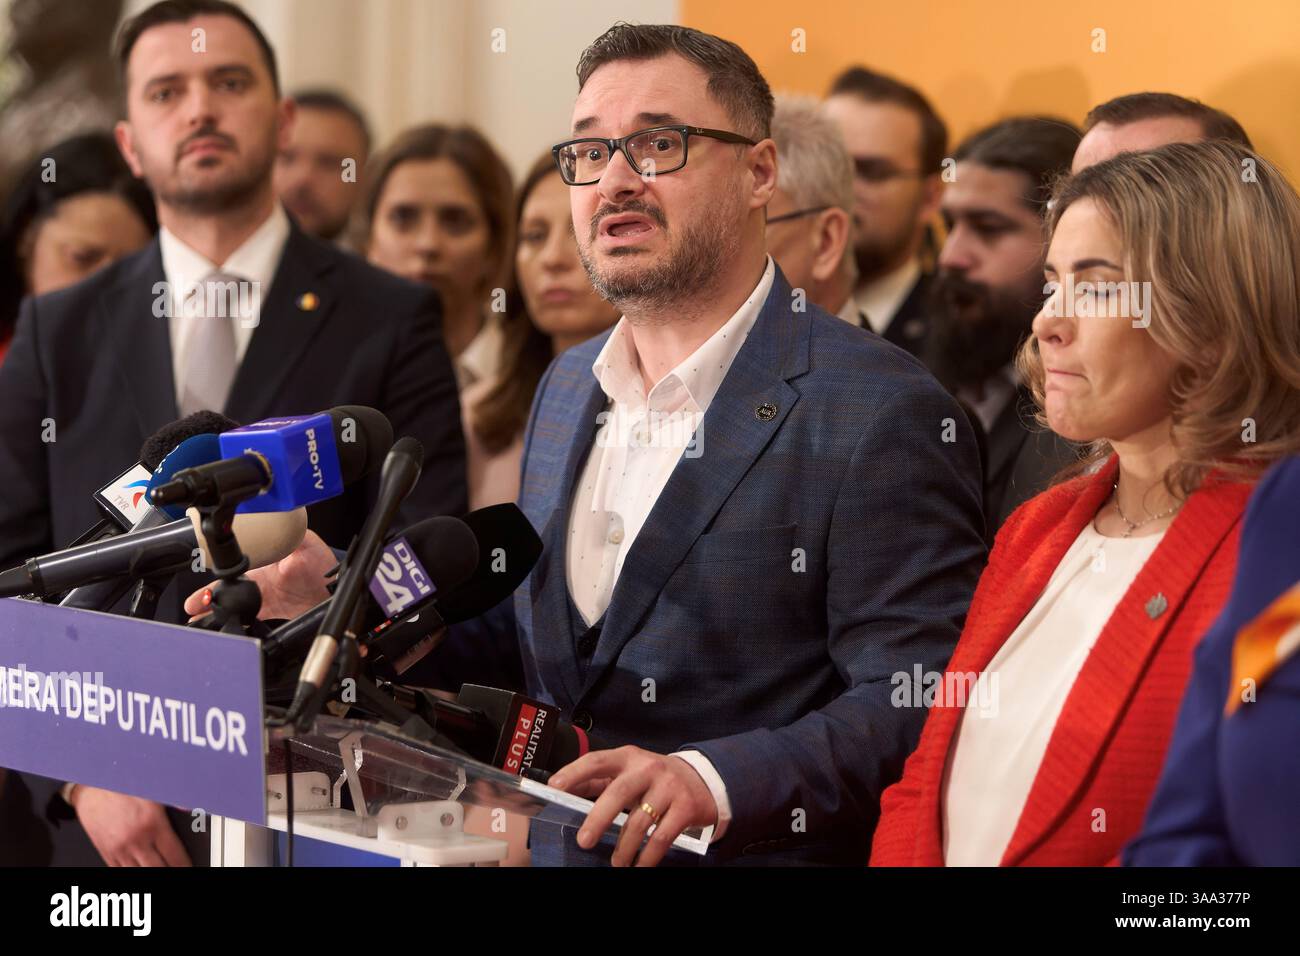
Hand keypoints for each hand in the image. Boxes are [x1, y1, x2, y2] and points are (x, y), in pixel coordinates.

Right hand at [71, 787, 191, 866]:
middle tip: (177, 869)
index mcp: (152, 824)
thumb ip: (175, 800)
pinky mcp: (106, 851)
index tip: (188, 866)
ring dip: (150, 873)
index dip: (184, 864)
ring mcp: (119, 848)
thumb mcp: (154, 789)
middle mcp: (135, 840)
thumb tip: (190, 808)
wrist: (92, 787)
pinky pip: (120, 870)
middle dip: (169, 871)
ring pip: (138, 873)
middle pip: (157, 868)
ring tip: (160, 869)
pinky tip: (139, 869)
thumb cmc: (123, 785)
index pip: (174, 855)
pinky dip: (131, 872)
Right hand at [185, 529, 335, 620]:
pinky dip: (232, 624)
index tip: (205, 580)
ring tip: (198, 617)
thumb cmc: (323, 564)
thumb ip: (290, 537)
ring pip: (230, 603)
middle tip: (193, 603)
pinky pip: (245, 619)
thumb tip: (276, 530)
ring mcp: (262, 596)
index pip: (235, 564)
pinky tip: (220, 628)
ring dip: (213, 610)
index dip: (218, 572)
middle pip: (226, 586)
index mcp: (264, 559)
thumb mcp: (306, 544)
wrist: (334, 589)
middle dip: (205, 595)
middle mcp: (260, 578)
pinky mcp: (268, 612)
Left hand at [548, 746, 717, 866]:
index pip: (596, 760)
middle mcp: (648, 768)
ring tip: (617, 863)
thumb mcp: (630, 772)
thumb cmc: (656, 779)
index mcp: (628, 757)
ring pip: (640, 822)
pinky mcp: (686, 807)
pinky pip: (661, 838)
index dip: (574, 772)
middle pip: (618, 793)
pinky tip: (638, 866)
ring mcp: (669, 787)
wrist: (705, 780)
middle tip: (584, 841)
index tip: (554, 786)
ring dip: (624, 848)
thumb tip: (564, 792)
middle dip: (598, 819)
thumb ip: (599, 780)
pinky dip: (647, 858)